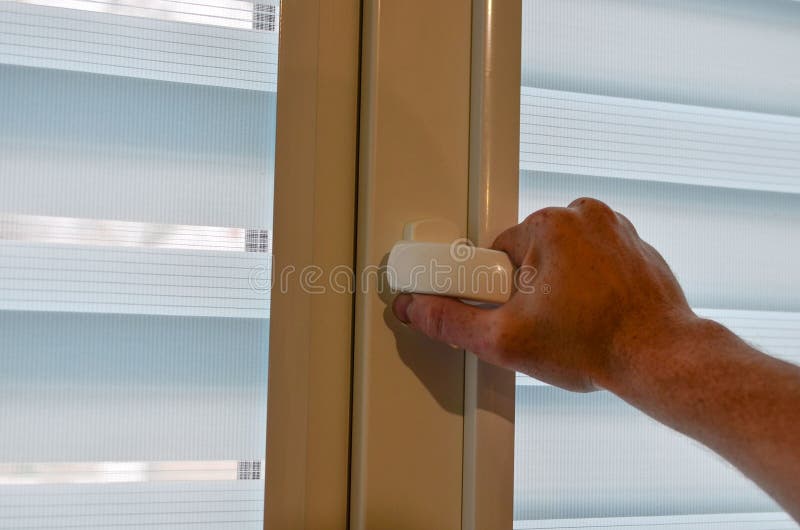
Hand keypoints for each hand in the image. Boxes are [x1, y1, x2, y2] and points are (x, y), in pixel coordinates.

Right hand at [392, 197, 697, 390]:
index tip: (512, 311)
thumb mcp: (505, 340)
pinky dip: (588, 283)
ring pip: (561, 258)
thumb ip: (451, 322)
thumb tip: (417, 309)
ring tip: (573, 320)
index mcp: (548, 225)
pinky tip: (594, 313)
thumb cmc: (595, 345)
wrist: (660, 358)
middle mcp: (583, 216)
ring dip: (558, 286)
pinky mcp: (635, 246)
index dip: (496, 290)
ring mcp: (615, 228)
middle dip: (528, 290)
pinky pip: (592, 260)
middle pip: (528, 254)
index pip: (494, 253)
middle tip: (544, 323)